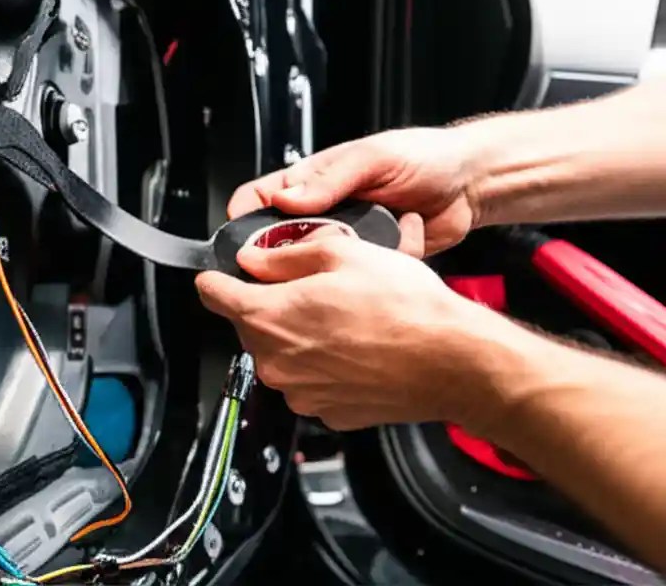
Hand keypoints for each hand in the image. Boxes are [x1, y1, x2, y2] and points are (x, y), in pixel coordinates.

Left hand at [195, 231, 489, 429]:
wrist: (453, 362)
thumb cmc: (405, 307)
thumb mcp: (341, 252)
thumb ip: (283, 256)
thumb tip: (253, 259)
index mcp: (267, 316)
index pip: (212, 293)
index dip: (219, 276)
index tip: (225, 272)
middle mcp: (274, 361)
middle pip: (249, 324)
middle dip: (271, 303)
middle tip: (315, 287)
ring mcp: (298, 392)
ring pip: (281, 353)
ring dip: (299, 334)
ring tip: (344, 317)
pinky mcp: (325, 412)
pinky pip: (309, 380)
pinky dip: (323, 364)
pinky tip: (356, 347)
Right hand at [227, 128, 479, 255]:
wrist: (472, 185)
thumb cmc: (423, 158)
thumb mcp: (372, 159)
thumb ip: (329, 180)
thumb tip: (285, 200)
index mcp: (310, 183)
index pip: (257, 202)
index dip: (243, 224)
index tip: (243, 246)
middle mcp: (322, 215)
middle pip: (282, 246)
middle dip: (299, 253)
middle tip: (322, 248)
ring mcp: (346, 242)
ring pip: (322, 267)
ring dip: (347, 259)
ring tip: (377, 237)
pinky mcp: (370, 265)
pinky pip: (361, 277)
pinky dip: (386, 261)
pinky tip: (406, 236)